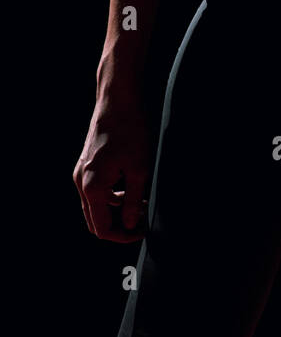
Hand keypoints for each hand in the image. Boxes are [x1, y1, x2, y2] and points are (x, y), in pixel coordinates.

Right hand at [73, 94, 156, 241]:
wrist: (118, 100)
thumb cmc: (130, 130)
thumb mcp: (139, 169)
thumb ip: (134, 201)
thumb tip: (131, 224)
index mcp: (92, 187)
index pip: (102, 228)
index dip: (123, 236)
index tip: (142, 231)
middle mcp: (81, 182)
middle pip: (96, 220)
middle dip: (119, 226)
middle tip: (142, 223)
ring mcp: (82, 173)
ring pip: (96, 206)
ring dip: (116, 211)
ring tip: (142, 204)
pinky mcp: (87, 165)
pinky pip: (96, 191)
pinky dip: (112, 197)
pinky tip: (132, 189)